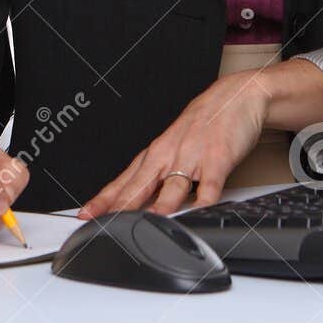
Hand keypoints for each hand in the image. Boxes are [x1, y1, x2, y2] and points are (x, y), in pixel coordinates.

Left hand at [79, 71, 269, 218]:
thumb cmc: (204, 123)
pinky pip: (209, 186)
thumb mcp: (175, 145)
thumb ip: (159, 176)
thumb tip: (140, 204)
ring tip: (145, 226)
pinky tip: (196, 215)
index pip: (123, 181)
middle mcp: (168, 155)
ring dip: (159, 207)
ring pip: (172, 187)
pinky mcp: (218, 159)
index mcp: (155, 154)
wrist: (237, 96)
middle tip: (102, 225)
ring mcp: (192, 156)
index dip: (102, 200)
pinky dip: (202, 202)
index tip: (84, 215)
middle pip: (139, 185)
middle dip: (120, 208)